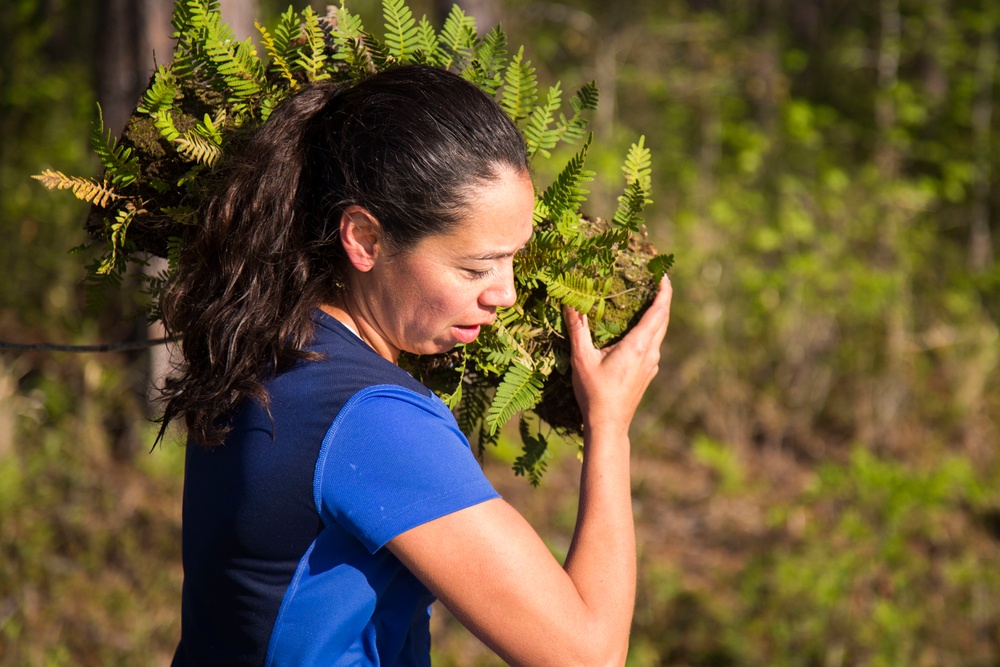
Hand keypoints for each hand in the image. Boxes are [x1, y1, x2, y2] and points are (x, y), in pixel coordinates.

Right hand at [564, 275, 672, 436]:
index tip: (662, 274)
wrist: (608, 425)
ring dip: (656, 314)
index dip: (664, 291)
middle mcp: (650, 353)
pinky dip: (650, 330)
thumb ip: (577, 328)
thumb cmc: (594, 393)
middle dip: (662, 298)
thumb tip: (569, 302)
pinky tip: (635, 330)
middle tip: (654, 280)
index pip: (659, 311)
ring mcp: (651, 364)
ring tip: (644, 299)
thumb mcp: (582, 358)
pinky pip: (653, 345)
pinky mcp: (647, 373)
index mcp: (638, 345)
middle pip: (663, 319)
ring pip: (659, 332)